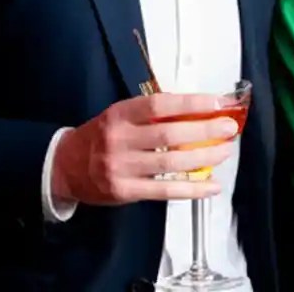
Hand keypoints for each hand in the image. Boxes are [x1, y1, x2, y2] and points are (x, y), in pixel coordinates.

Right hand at [52, 94, 238, 205]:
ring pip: (171, 163)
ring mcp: (121, 167)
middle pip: (169, 134)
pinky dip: (192, 189)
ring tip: (224, 152)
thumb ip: (151, 114)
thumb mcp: (118, 115)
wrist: (65, 166)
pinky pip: (165, 190)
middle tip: (228, 128)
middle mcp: (119, 139)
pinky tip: (211, 186)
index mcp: (119, 114)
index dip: (191, 103)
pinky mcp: (125, 191)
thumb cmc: (99, 137)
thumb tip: (195, 110)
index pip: (160, 105)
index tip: (216, 102)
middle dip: (205, 130)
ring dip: (203, 157)